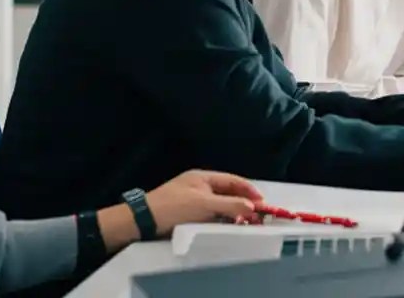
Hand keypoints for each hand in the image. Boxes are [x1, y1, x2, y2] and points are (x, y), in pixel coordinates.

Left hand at [145, 170, 263, 236]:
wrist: (142, 221)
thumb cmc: (173, 207)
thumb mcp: (204, 205)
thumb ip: (230, 205)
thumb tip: (252, 207)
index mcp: (203, 177)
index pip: (233, 180)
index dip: (249, 190)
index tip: (262, 202)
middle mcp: (199, 186)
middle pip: (228, 192)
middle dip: (243, 202)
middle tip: (256, 214)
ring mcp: (193, 199)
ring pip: (220, 204)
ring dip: (232, 212)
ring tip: (244, 222)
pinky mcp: (187, 213)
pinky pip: (210, 214)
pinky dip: (221, 219)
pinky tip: (226, 226)